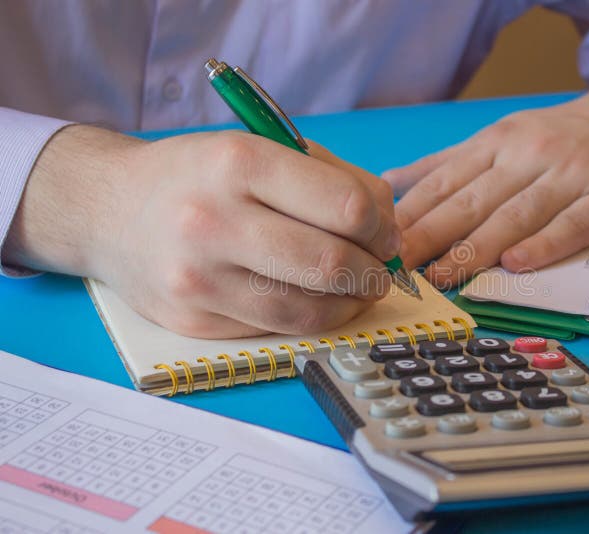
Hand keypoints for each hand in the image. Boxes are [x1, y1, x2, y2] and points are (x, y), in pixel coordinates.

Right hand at [4, 127, 398, 337]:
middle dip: (374, 272)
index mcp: (239, 163)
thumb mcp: (259, 148)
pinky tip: (318, 303)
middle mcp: (213, 221)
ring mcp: (198, 279)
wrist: (109, 209)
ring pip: (307, 310)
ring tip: (357, 289)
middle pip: (331, 264)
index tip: (384, 233)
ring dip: (351, 304)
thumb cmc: (198, 175)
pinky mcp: (191, 321)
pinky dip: (312, 319)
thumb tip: (388, 225)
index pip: (346, 207)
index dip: (381, 227)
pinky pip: (275, 330)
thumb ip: (331, 178)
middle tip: (379, 268)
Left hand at [384, 65, 588, 288]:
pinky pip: (574, 223)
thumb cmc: (563, 134)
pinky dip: (545, 244)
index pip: (444, 183)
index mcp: (497, 143)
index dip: (410, 215)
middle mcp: (528, 157)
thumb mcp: (501, 135)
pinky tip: (517, 265)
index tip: (380, 244)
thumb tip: (391, 181)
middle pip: (472, 201)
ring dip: (477, 247)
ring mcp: (570, 176)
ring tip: (445, 275)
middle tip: (399, 267)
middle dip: (430, 235)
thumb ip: (447, 162)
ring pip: (517, 215)